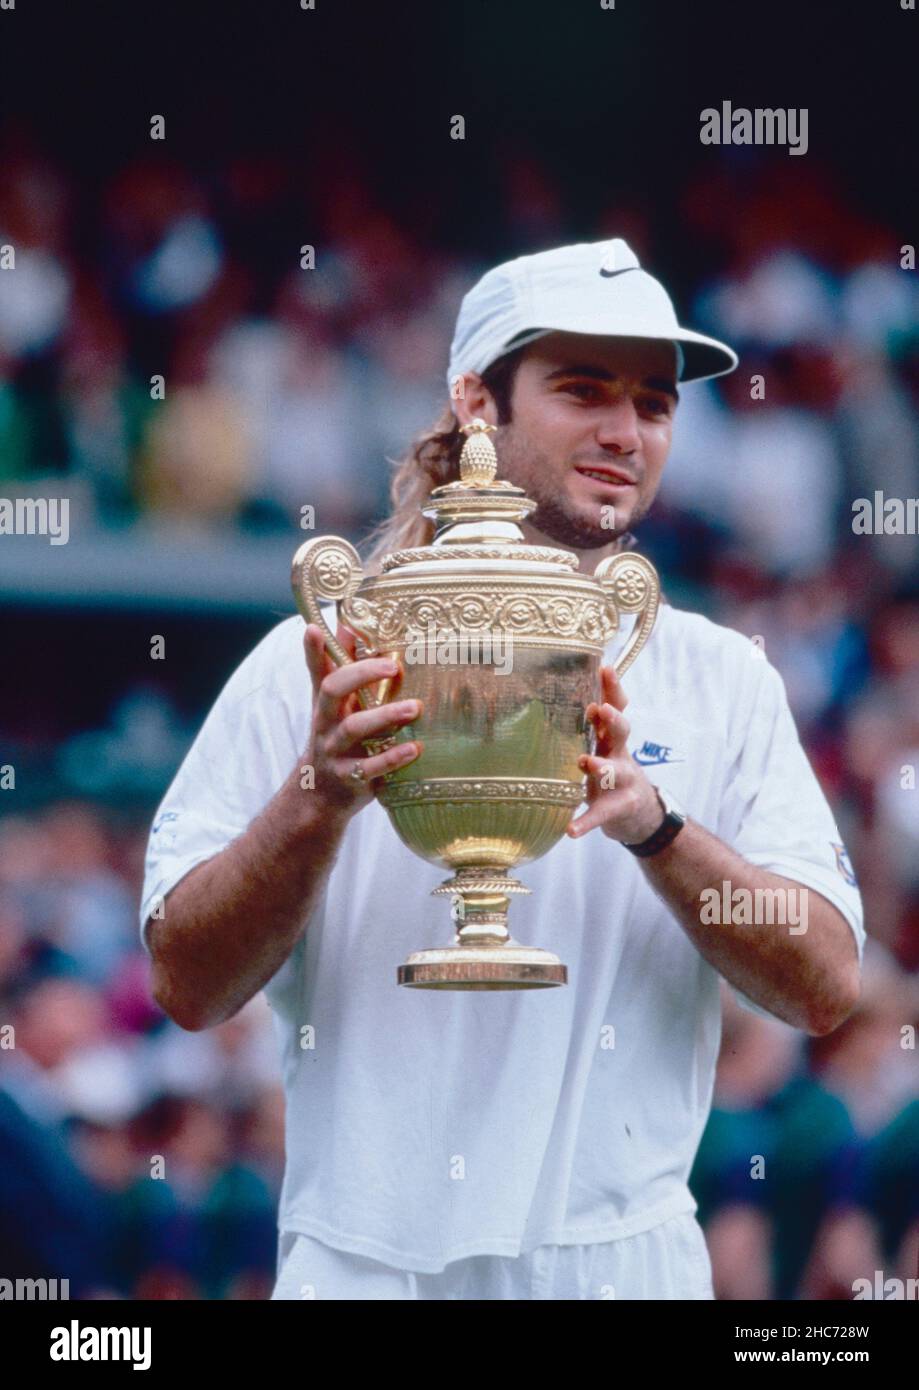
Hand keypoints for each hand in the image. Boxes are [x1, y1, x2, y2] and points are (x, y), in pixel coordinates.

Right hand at [303, 623, 423, 814]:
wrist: (321, 795)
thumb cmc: (337, 738)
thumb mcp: (336, 706)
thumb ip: (343, 669)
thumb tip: (349, 623)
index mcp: (326, 702)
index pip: (319, 668)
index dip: (314, 649)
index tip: (313, 627)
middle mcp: (326, 722)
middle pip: (332, 690)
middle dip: (361, 674)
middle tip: (394, 666)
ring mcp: (335, 750)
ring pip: (354, 728)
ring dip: (385, 716)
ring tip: (414, 708)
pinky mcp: (350, 778)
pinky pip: (371, 768)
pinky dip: (393, 758)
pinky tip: (415, 749)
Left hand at [566, 664, 662, 843]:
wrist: (641, 815)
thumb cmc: (614, 773)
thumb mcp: (606, 748)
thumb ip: (593, 726)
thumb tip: (563, 690)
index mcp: (612, 738)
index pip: (616, 707)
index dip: (612, 689)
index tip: (605, 668)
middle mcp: (620, 756)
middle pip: (622, 732)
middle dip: (612, 720)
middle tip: (600, 710)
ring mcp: (623, 783)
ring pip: (615, 772)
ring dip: (601, 766)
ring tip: (585, 763)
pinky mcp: (618, 810)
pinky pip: (601, 815)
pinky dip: (585, 822)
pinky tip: (571, 830)